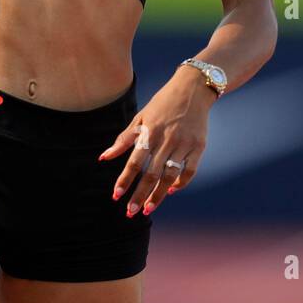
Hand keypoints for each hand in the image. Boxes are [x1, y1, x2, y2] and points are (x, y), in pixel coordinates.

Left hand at [99, 68, 214, 217]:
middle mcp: (167, 140)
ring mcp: (184, 144)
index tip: (116, 196)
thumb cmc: (162, 104)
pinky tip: (169, 191)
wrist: (193, 89)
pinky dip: (180, 183)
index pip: (135, 161)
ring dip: (158, 195)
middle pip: (151, 174)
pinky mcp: (199, 147)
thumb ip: (123, 139)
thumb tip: (103, 158)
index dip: (125, 179)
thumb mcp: (141, 117)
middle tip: (130, 212)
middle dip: (140, 195)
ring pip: (169, 176)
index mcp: (150, 132)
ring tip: (148, 209)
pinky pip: (189, 171)